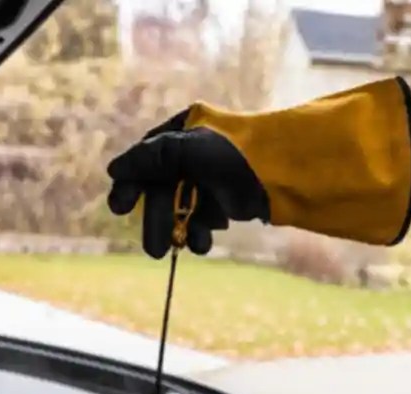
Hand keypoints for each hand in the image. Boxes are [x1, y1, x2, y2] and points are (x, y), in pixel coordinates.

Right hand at [107, 78, 410, 259]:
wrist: (295, 175)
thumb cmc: (242, 157)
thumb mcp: (190, 152)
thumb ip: (150, 160)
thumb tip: (115, 171)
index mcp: (189, 127)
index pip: (148, 156)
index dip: (132, 183)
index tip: (118, 207)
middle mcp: (202, 147)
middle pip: (166, 186)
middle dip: (159, 218)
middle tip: (153, 250)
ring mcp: (219, 172)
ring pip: (186, 204)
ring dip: (182, 228)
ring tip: (189, 247)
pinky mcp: (235, 195)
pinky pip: (207, 214)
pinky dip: (202, 228)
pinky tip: (206, 240)